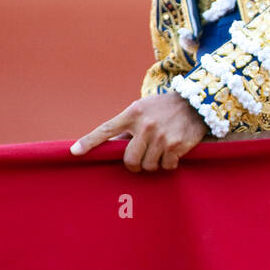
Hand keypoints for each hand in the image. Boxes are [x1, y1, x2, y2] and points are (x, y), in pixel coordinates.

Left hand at [70, 93, 211, 171]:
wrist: (195, 103)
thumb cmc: (163, 108)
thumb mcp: (143, 109)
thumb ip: (128, 126)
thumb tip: (112, 148)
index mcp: (132, 114)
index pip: (106, 130)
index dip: (89, 142)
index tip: (74, 152)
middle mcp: (145, 125)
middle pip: (129, 159)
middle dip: (133, 164)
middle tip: (139, 160)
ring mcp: (161, 136)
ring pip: (148, 166)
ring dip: (152, 164)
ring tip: (159, 152)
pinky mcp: (176, 146)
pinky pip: (166, 166)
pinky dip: (168, 164)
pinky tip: (173, 153)